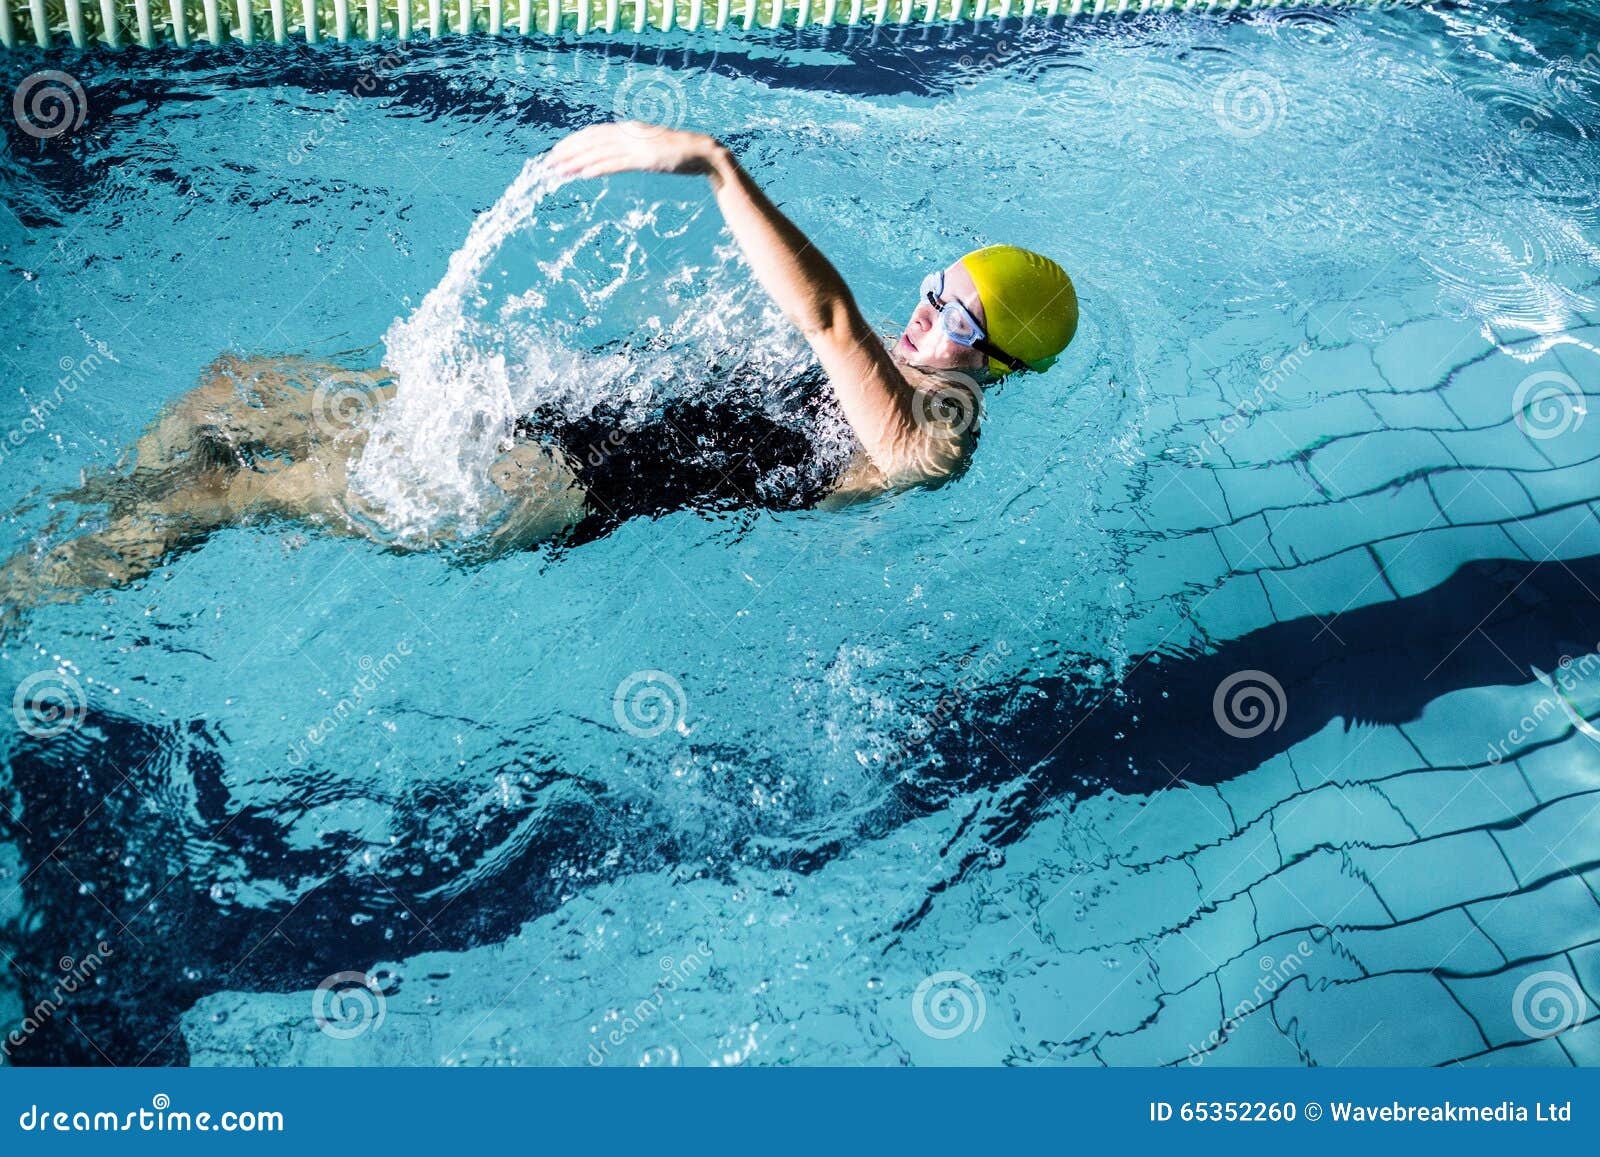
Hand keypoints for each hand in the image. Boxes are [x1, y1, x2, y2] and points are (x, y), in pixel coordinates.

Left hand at [547, 122, 722, 180]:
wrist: (702, 153)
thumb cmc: (678, 153)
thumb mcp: (650, 148)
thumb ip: (632, 150)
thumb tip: (614, 156)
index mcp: (629, 129)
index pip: (594, 133)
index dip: (573, 141)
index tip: (557, 151)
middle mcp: (629, 133)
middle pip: (591, 140)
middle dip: (568, 151)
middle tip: (549, 162)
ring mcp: (637, 146)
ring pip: (599, 152)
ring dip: (577, 161)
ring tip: (559, 171)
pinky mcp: (645, 159)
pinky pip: (616, 164)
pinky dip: (597, 168)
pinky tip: (583, 174)